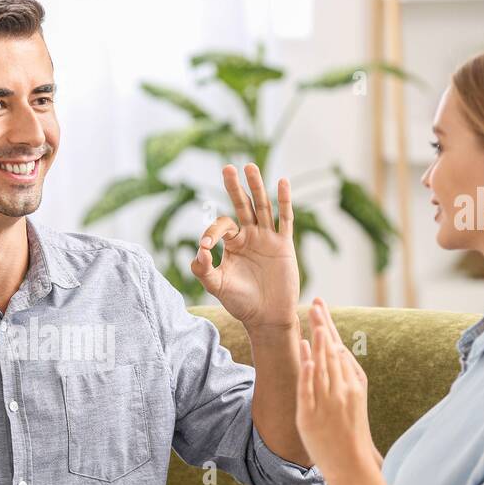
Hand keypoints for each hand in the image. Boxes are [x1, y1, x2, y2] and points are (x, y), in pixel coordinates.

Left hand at [194, 163, 300, 331]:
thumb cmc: (240, 302)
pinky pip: (285, 219)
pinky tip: (282, 183)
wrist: (266, 317)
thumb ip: (203, 268)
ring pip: (262, 207)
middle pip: (242, 206)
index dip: (213, 230)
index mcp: (233, 244)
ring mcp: (268, 239)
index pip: (223, 225)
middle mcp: (250, 236)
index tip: (207, 245)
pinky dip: (284, 201)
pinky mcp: (284, 245)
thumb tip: (198, 250)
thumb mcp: (216, 285)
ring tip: (249, 166)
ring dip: (257, 187)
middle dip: (234, 187)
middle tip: (227, 168)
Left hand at [295, 297, 378, 481]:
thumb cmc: (350, 433)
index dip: (330, 326)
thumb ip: (342, 378)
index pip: (340, 348)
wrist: (352, 464)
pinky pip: (309, 386)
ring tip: (313, 316)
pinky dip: (308, 367)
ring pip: (323, 364)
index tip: (322, 306)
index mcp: (355, 384)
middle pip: (332, 350)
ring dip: (319, 339)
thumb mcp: (353, 401)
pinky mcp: (312, 414)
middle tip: (316, 301)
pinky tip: (306, 349)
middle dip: (324, 324)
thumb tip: (332, 353)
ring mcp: (329, 401)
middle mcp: (344, 389)